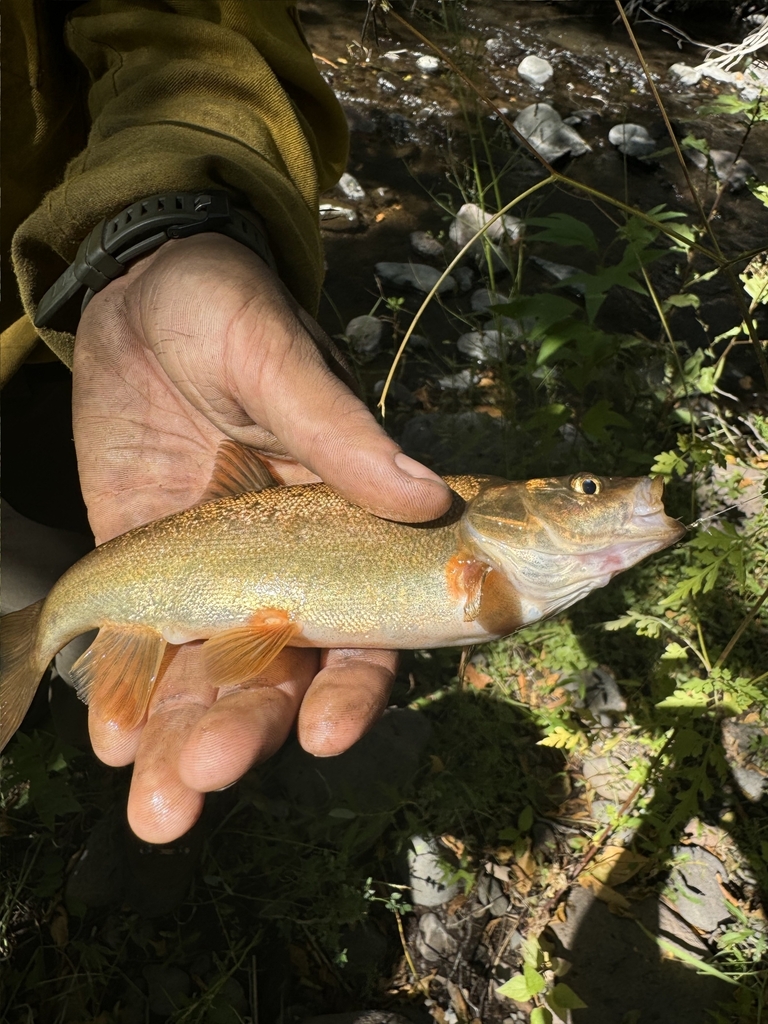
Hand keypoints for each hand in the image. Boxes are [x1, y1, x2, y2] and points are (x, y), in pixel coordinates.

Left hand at [71, 232, 450, 843]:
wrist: (136, 294)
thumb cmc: (229, 309)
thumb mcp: (278, 358)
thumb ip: (339, 431)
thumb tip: (427, 495)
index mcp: (343, 524)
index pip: (365, 625)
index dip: (352, 685)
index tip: (328, 734)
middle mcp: (286, 568)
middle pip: (278, 673)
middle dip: (245, 730)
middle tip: (203, 782)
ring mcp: (211, 574)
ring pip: (208, 677)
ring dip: (182, 742)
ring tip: (157, 808)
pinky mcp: (143, 568)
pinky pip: (138, 641)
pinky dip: (126, 689)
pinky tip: (111, 737)